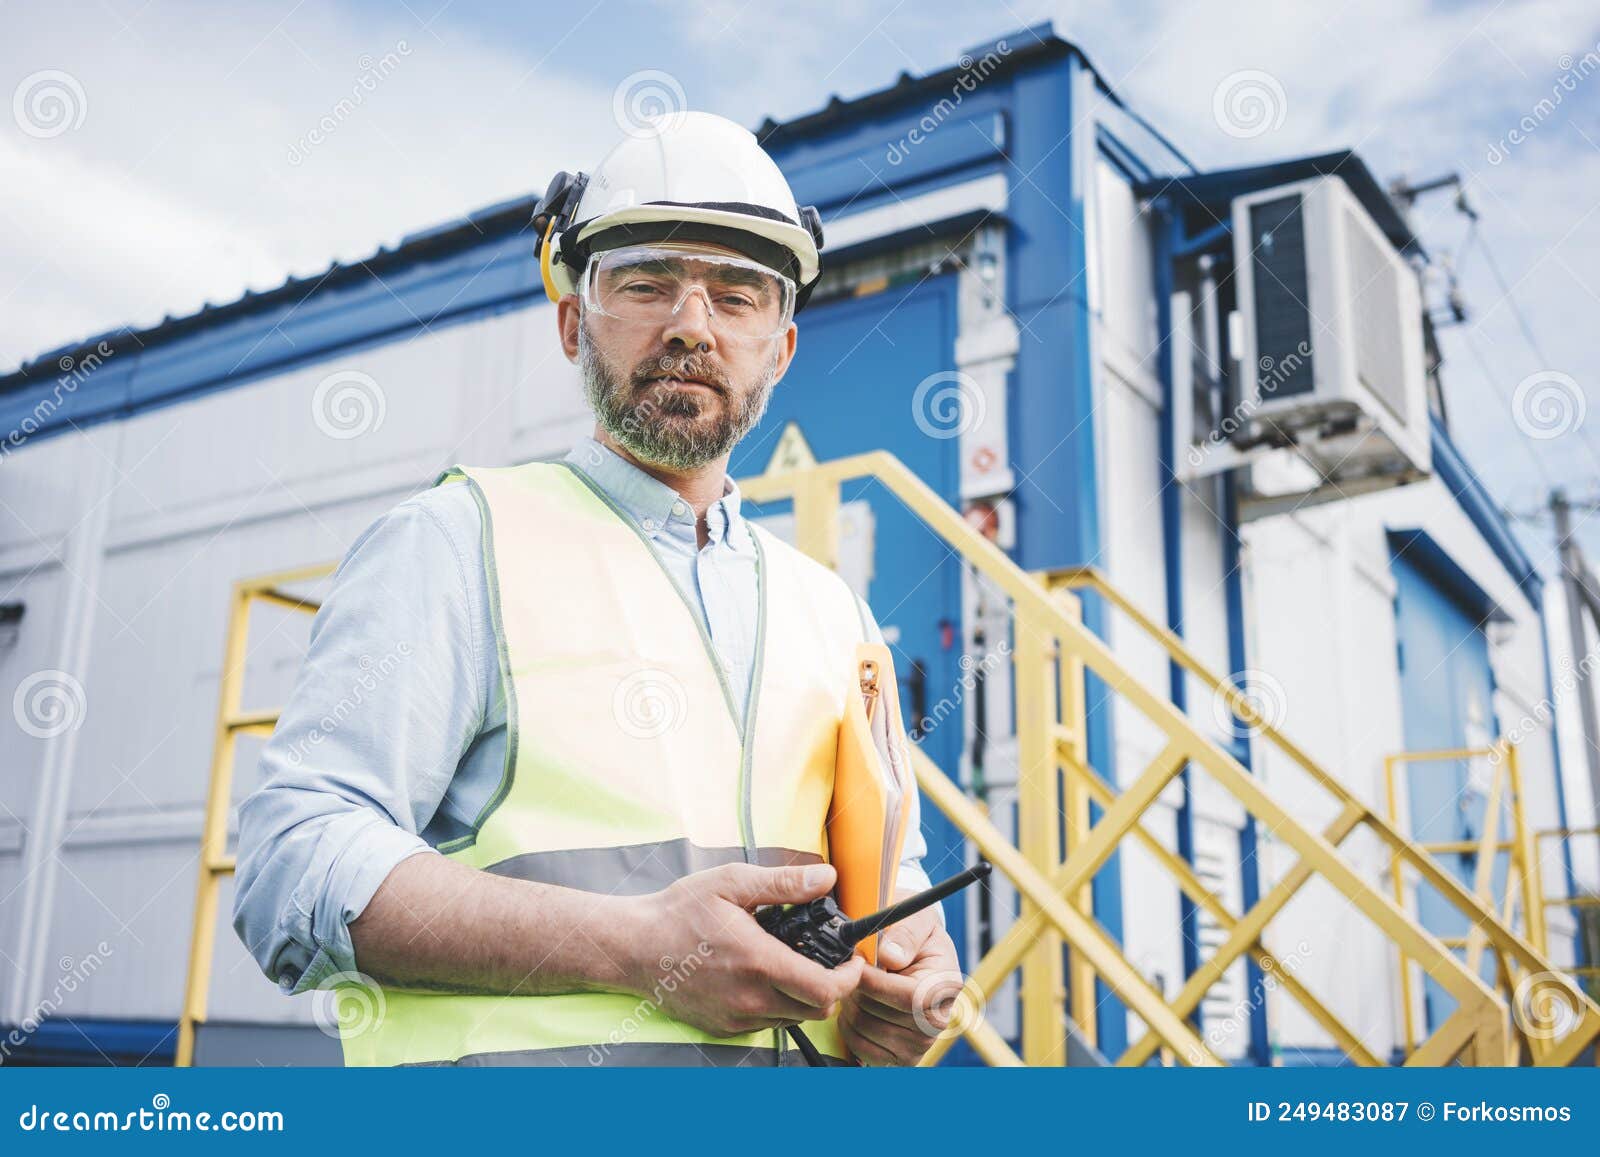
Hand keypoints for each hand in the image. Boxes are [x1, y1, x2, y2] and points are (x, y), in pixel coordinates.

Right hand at [624, 862, 864, 1037]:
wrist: (634, 947)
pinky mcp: (723, 1028)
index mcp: (757, 962)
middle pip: (817, 1010)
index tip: (851, 961)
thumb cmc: (679, 912)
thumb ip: (784, 884)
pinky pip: (766, 1023)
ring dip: (803, 996)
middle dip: (832, 987)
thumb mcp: (732, 883)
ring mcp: (735, 1018)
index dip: (849, 978)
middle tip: (828, 962)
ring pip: (793, 1018)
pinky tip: (762, 977)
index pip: (824, 990)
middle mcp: (749, 999)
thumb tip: (826, 878)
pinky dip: (776, 1004)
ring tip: (793, 964)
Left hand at [838, 894, 962, 1065]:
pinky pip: (860, 1047)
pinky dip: (849, 1026)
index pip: (908, 997)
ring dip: (850, 1005)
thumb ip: (905, 934)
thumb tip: (891, 956)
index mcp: (945, 988)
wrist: (919, 955)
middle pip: (879, 1014)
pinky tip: (858, 1005)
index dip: (873, 981)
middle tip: (854, 970)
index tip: (856, 963)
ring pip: (864, 1029)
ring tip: (858, 985)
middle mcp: (937, 1022)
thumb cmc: (917, 936)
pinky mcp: (900, 1058)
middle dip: (857, 988)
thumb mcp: (917, 920)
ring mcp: (919, 1045)